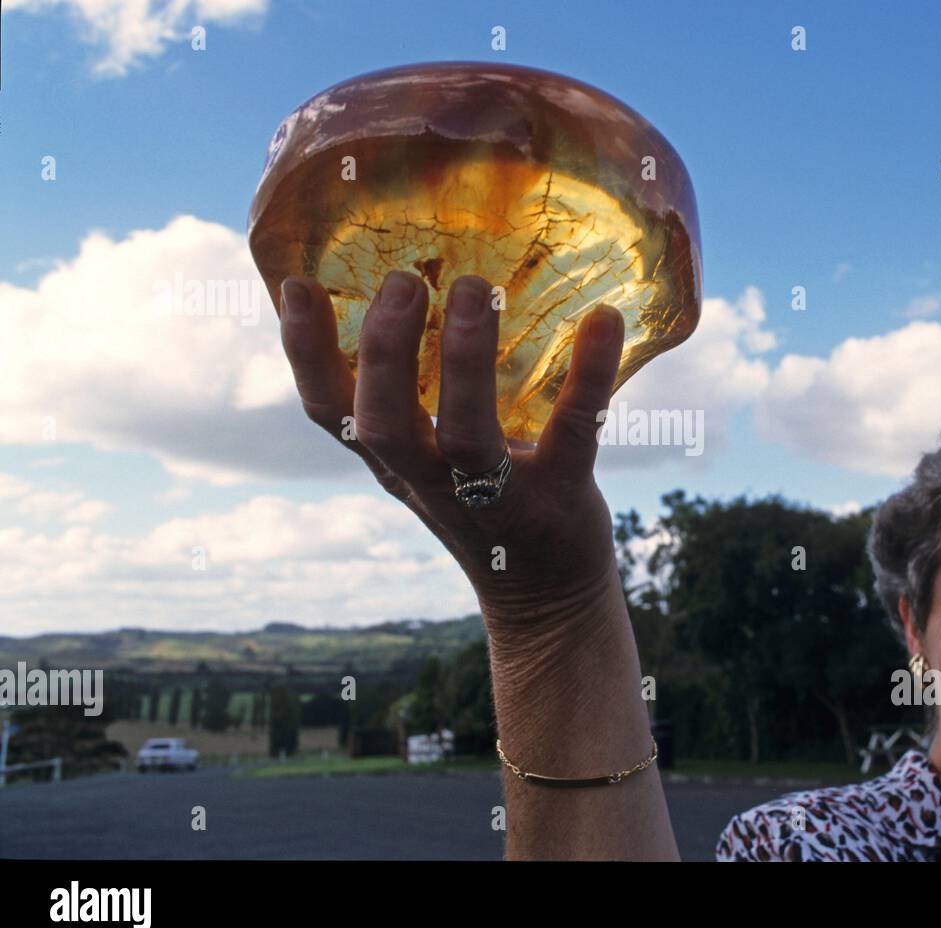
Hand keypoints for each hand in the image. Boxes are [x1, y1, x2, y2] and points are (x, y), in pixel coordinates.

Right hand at [277, 269, 626, 646]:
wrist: (550, 596)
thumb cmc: (488, 503)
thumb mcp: (432, 458)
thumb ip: (413, 399)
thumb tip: (395, 297)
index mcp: (398, 463)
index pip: (331, 413)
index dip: (305, 353)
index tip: (299, 286)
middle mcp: (436, 482)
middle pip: (383, 425)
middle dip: (385, 351)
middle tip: (403, 282)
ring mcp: (499, 494)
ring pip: (467, 434)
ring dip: (466, 360)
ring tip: (474, 289)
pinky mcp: (564, 496)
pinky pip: (575, 432)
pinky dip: (589, 376)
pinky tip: (605, 319)